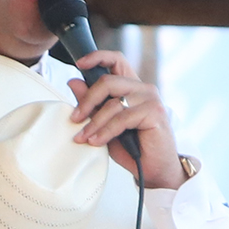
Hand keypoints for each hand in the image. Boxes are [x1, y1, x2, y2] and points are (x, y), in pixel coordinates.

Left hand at [67, 50, 185, 187]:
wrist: (155, 171)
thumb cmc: (133, 149)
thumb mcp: (105, 125)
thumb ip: (92, 104)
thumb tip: (73, 82)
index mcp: (132, 88)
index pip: (116, 60)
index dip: (97, 57)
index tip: (79, 63)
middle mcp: (143, 89)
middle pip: (108, 80)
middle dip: (87, 100)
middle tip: (75, 118)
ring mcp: (150, 99)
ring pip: (112, 103)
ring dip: (94, 122)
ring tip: (83, 137)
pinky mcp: (154, 113)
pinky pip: (122, 119)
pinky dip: (105, 132)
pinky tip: (97, 141)